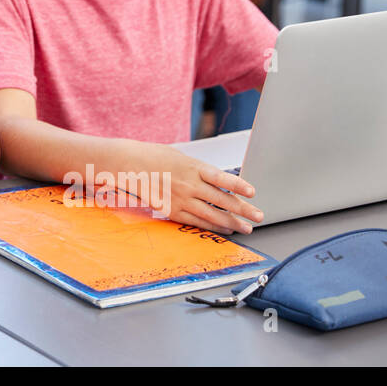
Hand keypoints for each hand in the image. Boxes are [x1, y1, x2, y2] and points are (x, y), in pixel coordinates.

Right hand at [114, 142, 263, 234]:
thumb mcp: (180, 156)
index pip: (221, 177)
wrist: (127, 165)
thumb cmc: (154, 156)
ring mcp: (180, 199)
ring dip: (232, 222)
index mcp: (192, 166)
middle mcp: (189, 184)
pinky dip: (213, 226)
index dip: (238, 185)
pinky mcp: (172, 210)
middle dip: (243, 210)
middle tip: (259, 216)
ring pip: (212, 214)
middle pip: (221, 200)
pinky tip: (225, 229)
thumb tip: (219, 181)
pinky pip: (197, 221)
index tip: (252, 192)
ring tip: (247, 227)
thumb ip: (199, 169)